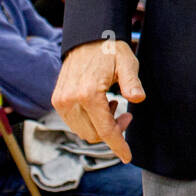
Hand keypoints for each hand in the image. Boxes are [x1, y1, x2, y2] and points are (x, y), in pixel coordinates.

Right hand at [51, 39, 145, 163]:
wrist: (87, 38)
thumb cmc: (110, 50)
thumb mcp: (127, 63)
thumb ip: (132, 83)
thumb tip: (138, 98)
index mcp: (88, 93)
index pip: (105, 130)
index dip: (118, 145)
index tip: (127, 157)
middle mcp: (70, 100)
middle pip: (94, 135)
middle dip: (113, 131)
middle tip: (127, 113)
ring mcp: (61, 101)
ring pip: (84, 131)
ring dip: (100, 126)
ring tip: (114, 105)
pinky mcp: (57, 100)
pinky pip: (75, 123)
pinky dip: (90, 121)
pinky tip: (102, 105)